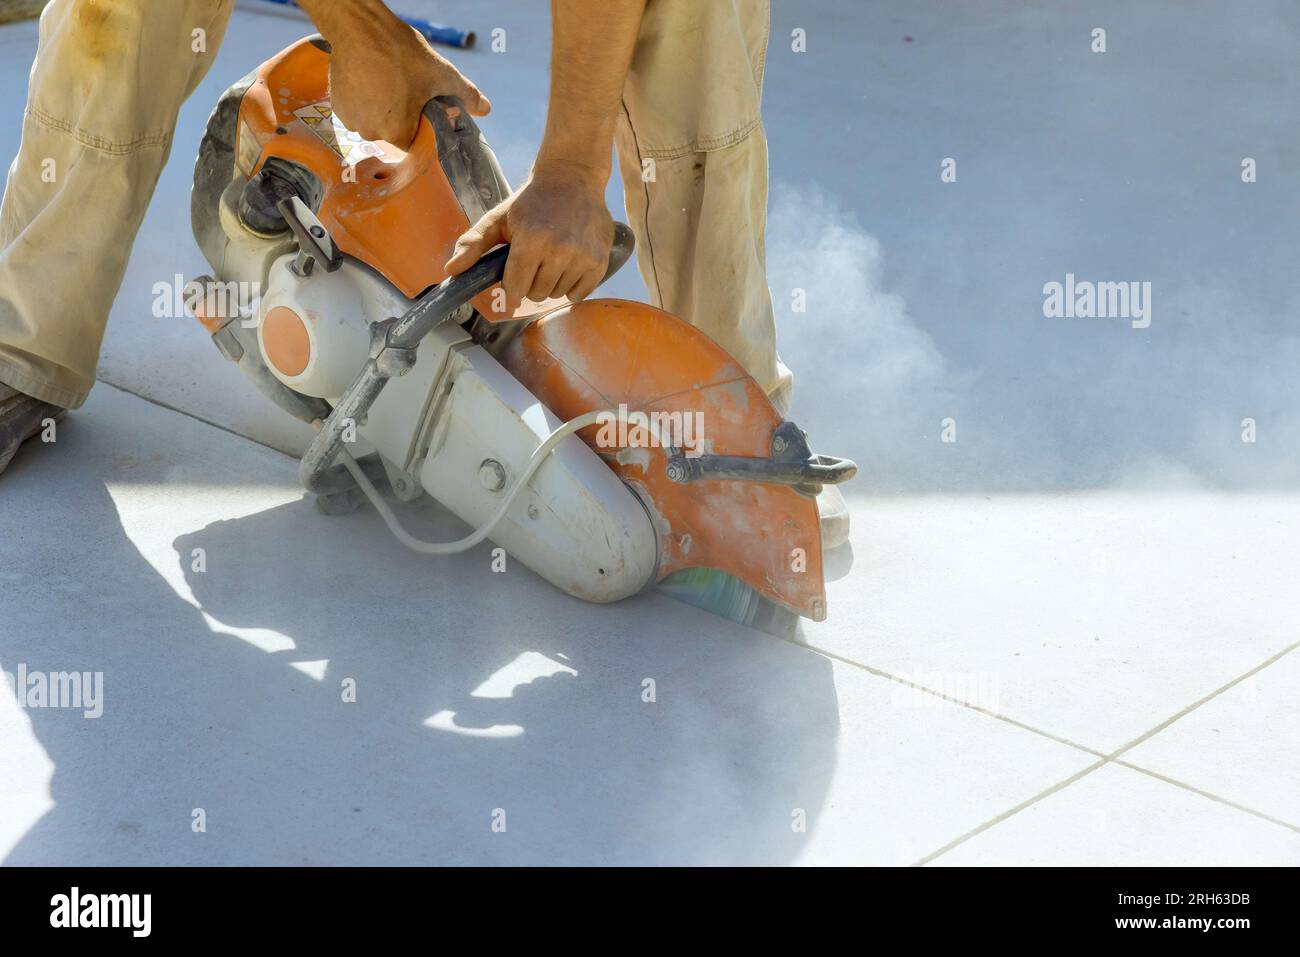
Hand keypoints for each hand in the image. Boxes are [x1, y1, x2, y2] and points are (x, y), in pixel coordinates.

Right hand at [328, 23, 488, 148]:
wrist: (360, 28)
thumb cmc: (402, 53)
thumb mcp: (441, 74)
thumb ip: (466, 95)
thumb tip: (486, 109)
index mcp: (397, 133)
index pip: (413, 143)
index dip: (420, 126)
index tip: (421, 107)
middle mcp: (371, 133)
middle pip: (393, 133)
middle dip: (401, 116)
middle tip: (405, 90)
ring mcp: (350, 121)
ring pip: (373, 122)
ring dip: (381, 109)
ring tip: (387, 83)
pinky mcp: (337, 107)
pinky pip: (356, 112)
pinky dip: (363, 102)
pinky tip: (370, 82)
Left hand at [445, 161, 613, 313]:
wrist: (572, 178)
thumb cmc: (531, 201)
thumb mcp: (498, 218)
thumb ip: (472, 244)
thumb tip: (451, 271)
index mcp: (531, 239)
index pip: (515, 288)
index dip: (511, 284)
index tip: (514, 273)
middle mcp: (559, 250)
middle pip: (536, 294)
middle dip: (530, 282)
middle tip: (534, 259)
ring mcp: (582, 257)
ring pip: (557, 294)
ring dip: (551, 283)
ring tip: (552, 258)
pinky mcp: (599, 262)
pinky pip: (578, 294)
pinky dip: (571, 286)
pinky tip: (568, 264)